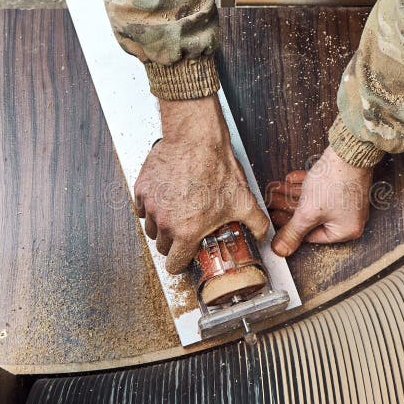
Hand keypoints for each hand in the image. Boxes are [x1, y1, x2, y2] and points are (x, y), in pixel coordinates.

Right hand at [134, 95, 269, 273]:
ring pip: (151, 228)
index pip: (174, 265)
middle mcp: (165, 222)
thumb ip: (256, 223)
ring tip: (178, 213)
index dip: (181, 264)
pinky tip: (167, 199)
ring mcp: (150, 205)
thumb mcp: (244, 200)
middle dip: (174, 243)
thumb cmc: (216, 167)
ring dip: (162, 226)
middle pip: (162, 247)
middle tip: (187, 230)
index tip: (185, 257)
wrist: (196, 139)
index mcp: (187, 232)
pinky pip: (141, 208)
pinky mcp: (142, 188)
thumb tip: (262, 234)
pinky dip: (151, 207)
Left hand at [267, 146, 372, 256]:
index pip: (312, 236)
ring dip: (293, 195)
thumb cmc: (335, 182)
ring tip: (276, 190)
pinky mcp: (343, 184)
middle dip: (289, 208)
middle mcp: (349, 217)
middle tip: (272, 203)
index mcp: (346, 230)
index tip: (275, 221)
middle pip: (311, 217)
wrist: (349, 151)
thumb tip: (282, 249)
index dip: (291, 228)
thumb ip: (293, 232)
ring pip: (314, 201)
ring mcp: (347, 200)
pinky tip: (289, 180)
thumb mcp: (308, 212)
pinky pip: (320, 189)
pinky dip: (305, 186)